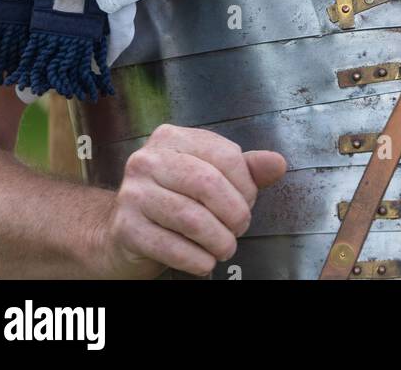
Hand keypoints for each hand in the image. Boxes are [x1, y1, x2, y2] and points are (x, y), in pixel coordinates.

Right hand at [96, 123, 286, 277]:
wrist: (122, 231)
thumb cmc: (173, 199)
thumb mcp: (208, 175)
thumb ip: (244, 169)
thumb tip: (277, 164)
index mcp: (171, 138)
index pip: (223, 155)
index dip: (246, 184)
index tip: (248, 202)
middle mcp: (148, 160)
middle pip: (207, 184)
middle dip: (234, 213)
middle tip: (240, 229)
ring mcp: (133, 193)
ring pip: (191, 218)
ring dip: (218, 240)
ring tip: (225, 248)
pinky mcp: (126, 228)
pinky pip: (171, 247)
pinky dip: (197, 260)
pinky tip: (205, 262)